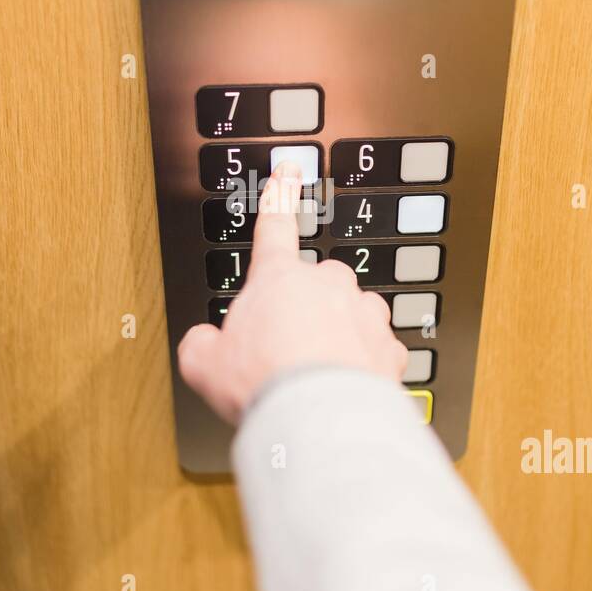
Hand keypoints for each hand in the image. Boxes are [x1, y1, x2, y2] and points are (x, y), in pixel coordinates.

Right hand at [178, 161, 407, 424]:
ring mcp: (363, 314)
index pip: (274, 226)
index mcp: (278, 279)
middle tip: (284, 350)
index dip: (279, 195)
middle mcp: (327, 287)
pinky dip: (362, 368)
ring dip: (336, 337)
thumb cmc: (264, 384)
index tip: (290, 170)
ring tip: (315, 376)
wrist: (317, 420)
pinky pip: (375, 351)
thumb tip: (204, 344)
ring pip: (350, 316)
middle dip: (302, 311)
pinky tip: (343, 391)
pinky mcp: (389, 349)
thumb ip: (202, 344)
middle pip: (314, 286)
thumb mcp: (204, 363)